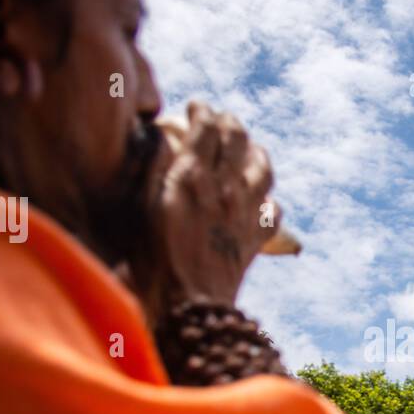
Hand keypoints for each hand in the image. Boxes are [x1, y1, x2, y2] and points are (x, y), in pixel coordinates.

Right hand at [150, 101, 279, 305]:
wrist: (188, 307)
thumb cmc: (152, 261)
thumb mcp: (140, 208)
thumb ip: (153, 168)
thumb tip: (164, 136)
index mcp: (193, 176)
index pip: (207, 127)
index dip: (203, 111)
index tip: (196, 106)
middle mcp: (225, 188)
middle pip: (239, 140)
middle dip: (230, 123)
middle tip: (221, 119)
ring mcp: (246, 213)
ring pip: (264, 169)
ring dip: (257, 153)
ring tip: (250, 148)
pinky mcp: (257, 240)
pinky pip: (273, 211)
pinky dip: (267, 200)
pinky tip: (260, 200)